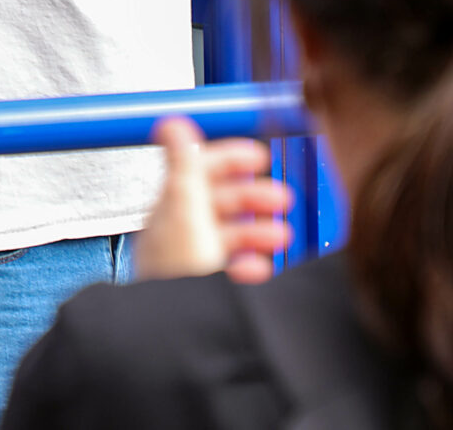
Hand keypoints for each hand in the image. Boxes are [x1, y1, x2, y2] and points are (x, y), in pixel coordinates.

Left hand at [136, 118, 293, 283]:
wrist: (170, 331)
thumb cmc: (173, 273)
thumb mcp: (185, 209)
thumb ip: (184, 165)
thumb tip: (171, 122)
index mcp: (171, 205)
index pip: (199, 169)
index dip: (230, 159)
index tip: (258, 156)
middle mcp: (179, 229)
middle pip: (220, 202)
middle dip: (254, 197)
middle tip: (282, 199)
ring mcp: (192, 259)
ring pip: (230, 234)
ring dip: (258, 231)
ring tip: (280, 236)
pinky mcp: (203, 287)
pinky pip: (232, 268)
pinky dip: (249, 264)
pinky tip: (257, 269)